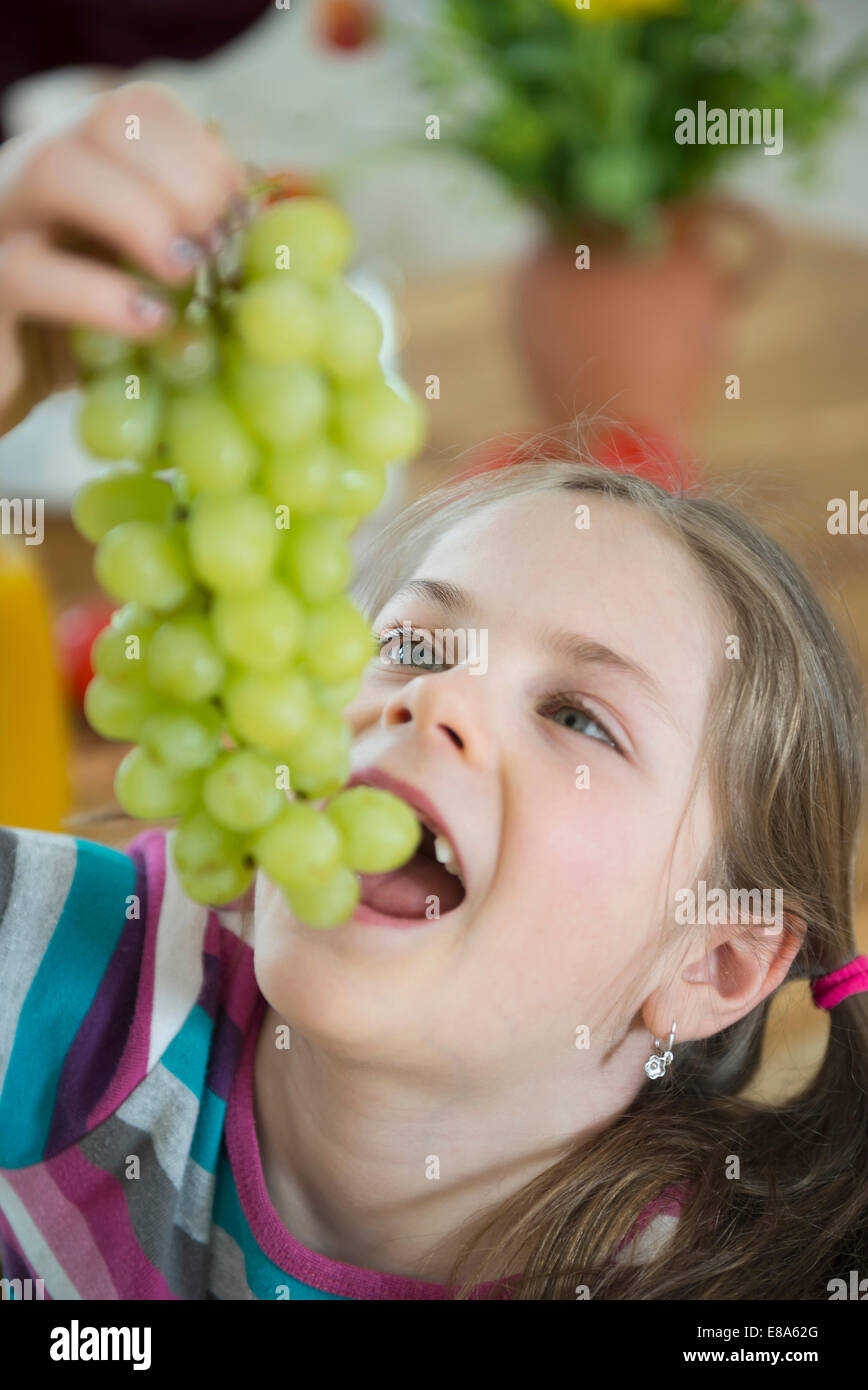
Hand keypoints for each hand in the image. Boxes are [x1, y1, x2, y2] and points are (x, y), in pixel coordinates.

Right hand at [0, 80, 245, 434]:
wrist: (3, 389)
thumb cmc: (82, 342)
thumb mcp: (142, 290)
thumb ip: (193, 255)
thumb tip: (280, 242)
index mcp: (78, 164)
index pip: (141, 109)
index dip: (205, 156)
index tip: (236, 220)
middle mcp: (31, 175)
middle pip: (107, 120)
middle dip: (186, 181)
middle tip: (216, 250)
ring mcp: (1, 226)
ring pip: (57, 169)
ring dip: (142, 217)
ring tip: (186, 272)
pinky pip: (31, 274)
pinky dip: (104, 297)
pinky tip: (152, 325)